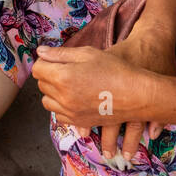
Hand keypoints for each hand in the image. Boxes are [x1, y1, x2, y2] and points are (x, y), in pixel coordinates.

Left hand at [32, 27, 175, 160]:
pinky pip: (60, 116)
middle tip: (64, 69)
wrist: (138, 93)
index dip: (45, 62)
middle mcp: (64, 98)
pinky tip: (75, 98)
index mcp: (63, 77)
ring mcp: (71, 113)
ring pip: (48, 103)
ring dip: (53, 93)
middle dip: (49, 76)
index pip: (38, 69)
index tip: (54, 60)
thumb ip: (60, 54)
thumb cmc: (116, 69)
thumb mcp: (88, 54)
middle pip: (42, 86)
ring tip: (70, 84)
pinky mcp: (80, 122)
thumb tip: (40, 52)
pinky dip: (63, 107)